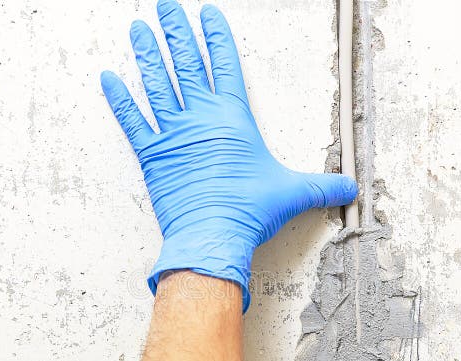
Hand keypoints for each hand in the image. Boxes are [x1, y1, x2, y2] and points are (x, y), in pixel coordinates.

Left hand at [100, 0, 356, 310]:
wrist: (212, 237)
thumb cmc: (249, 212)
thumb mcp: (293, 194)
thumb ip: (323, 186)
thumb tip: (351, 188)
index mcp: (233, 119)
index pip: (225, 65)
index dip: (216, 36)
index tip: (207, 13)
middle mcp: (201, 118)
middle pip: (187, 63)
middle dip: (176, 31)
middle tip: (166, 5)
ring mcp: (173, 135)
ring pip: (157, 84)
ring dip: (147, 54)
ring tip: (138, 27)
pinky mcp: (151, 156)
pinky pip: (131, 121)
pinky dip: (119, 99)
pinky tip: (109, 77)